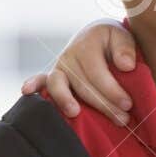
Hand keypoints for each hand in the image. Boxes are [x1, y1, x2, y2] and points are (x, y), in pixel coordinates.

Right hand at [22, 22, 139, 125]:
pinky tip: (27, 92)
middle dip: (102, 104)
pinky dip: (32, 85)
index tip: (128, 104)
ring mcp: (59, 67)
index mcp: (87, 45)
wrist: (97, 39)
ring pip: (59, 85)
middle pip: (82, 84)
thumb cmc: (113, 42)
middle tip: (122, 119)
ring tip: (75, 112)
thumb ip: (125, 48)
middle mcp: (69, 55)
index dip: (112, 90)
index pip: (97, 72)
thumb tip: (126, 66)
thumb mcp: (123, 37)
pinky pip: (39, 81)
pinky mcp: (52, 77)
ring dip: (66, 100)